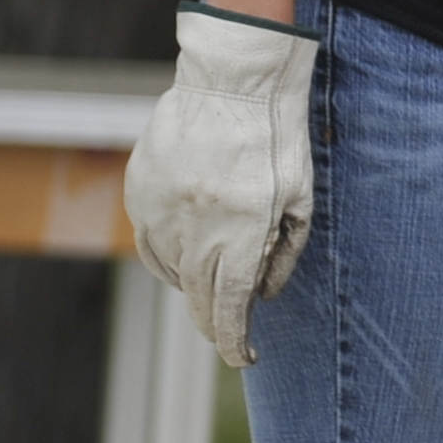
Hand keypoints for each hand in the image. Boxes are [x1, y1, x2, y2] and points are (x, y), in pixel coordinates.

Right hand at [124, 3, 321, 366]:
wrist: (233, 84)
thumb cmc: (279, 139)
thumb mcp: (301, 198)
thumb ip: (283, 252)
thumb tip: (262, 296)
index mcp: (241, 231)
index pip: (232, 306)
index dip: (236, 341)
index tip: (246, 358)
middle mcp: (196, 227)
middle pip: (200, 298)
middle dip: (217, 325)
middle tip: (233, 337)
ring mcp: (162, 211)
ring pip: (173, 273)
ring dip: (197, 286)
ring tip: (220, 279)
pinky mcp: (140, 194)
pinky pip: (152, 244)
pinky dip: (170, 260)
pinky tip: (189, 258)